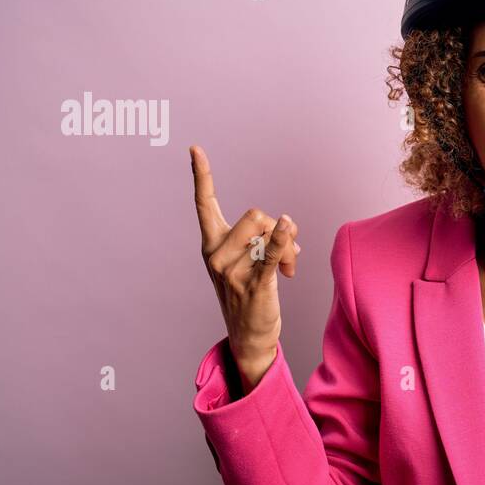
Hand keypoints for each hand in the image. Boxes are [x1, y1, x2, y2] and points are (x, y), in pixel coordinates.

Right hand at [191, 145, 300, 389]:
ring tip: (288, 267)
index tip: (195, 149)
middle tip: (286, 252)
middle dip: (277, 228)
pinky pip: (270, 255)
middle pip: (255, 215)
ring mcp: (232, 272)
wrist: (248, 336)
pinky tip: (289, 227)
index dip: (202, 176)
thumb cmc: (249, 292)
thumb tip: (287, 227)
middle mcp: (216, 255)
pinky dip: (283, 241)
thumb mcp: (250, 259)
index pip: (204, 204)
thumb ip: (263, 237)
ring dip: (289, 248)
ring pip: (270, 234)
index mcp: (212, 244)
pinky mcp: (253, 285)